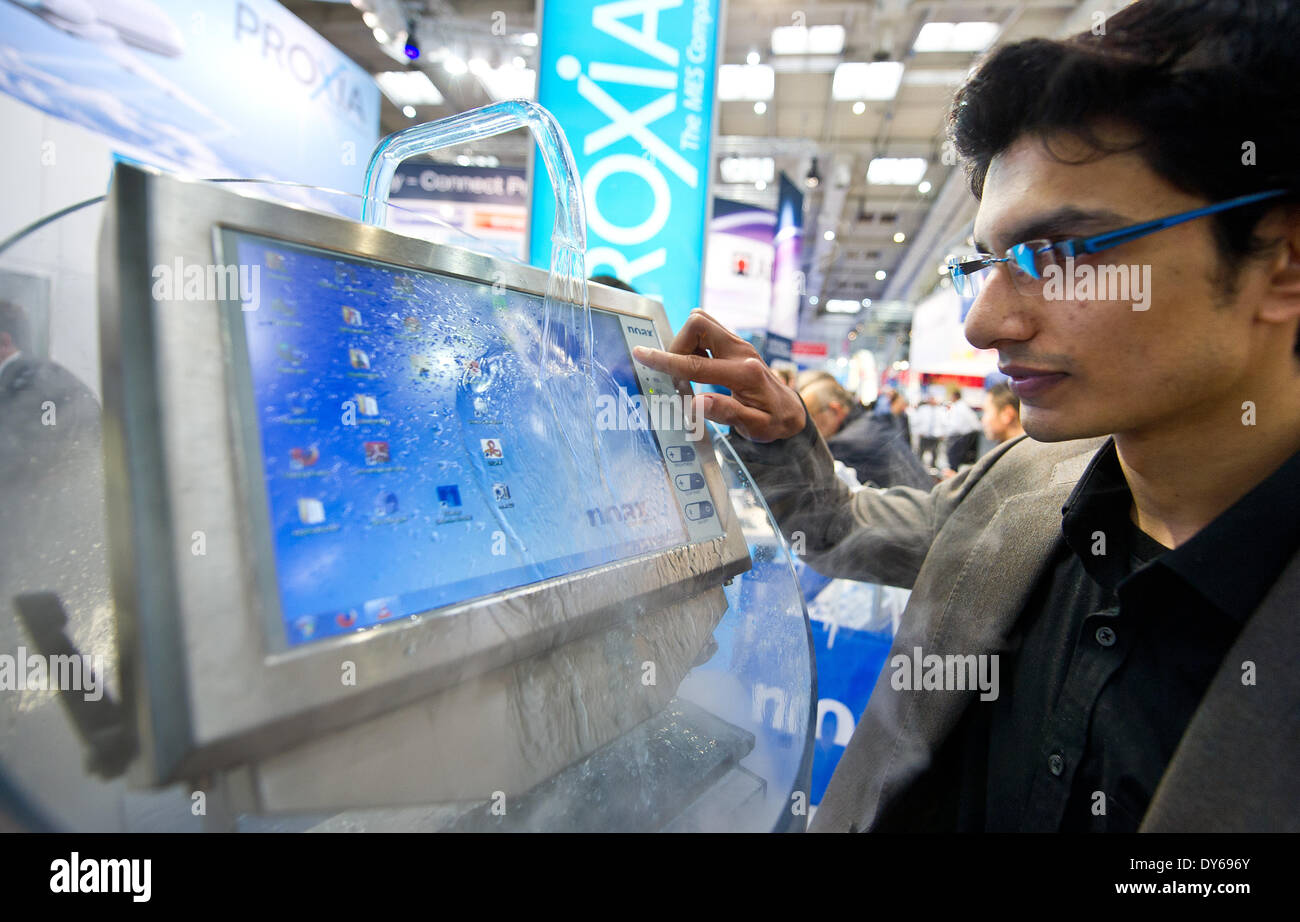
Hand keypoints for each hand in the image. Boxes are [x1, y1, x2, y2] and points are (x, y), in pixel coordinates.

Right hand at [631, 309, 806, 442]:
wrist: (791, 411)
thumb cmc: (773, 422)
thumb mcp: (755, 427)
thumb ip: (727, 413)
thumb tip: (697, 403)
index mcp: (744, 374)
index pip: (696, 364)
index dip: (665, 360)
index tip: (642, 353)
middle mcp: (741, 352)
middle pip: (698, 323)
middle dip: (678, 344)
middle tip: (678, 374)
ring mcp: (739, 345)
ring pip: (702, 322)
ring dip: (686, 343)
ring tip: (689, 373)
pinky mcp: (735, 344)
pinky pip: (707, 330)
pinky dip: (694, 345)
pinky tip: (698, 368)